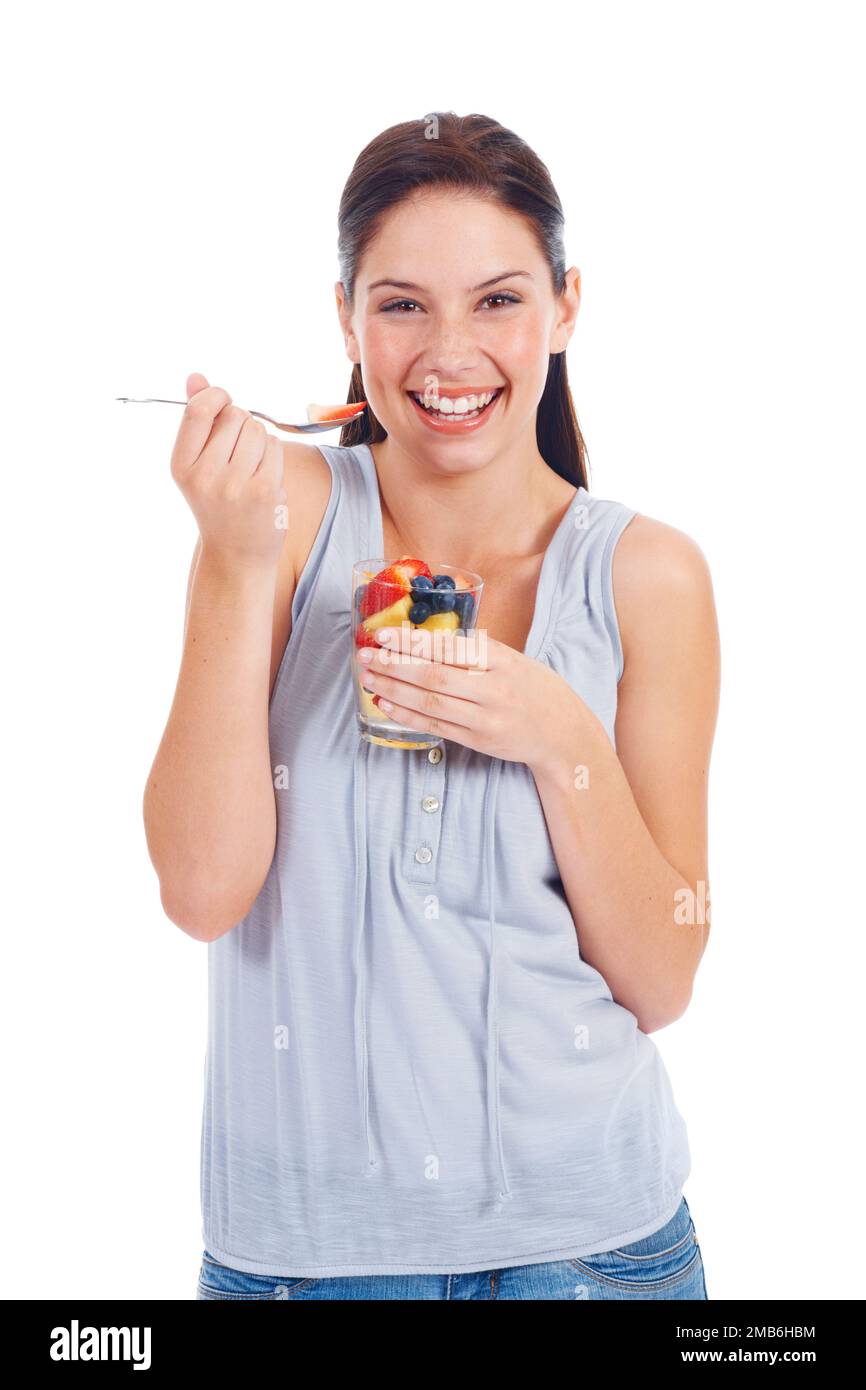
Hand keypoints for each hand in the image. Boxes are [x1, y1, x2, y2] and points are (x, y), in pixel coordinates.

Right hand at [170, 372, 287, 570]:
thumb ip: (197, 419)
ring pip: (257, 430)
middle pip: (235, 416)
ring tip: (249, 467)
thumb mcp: (197, 465)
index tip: (223, 402)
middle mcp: (205, 475)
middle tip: (236, 454)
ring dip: (258, 441)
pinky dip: (272, 456)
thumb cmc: (217, 503)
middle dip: (240, 425)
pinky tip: (264, 477)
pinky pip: (275, 447)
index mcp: (182, 465)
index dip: (216, 396)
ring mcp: (236, 484)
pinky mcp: (265, 490)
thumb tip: (196, 376)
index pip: (199, 410)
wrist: (236, 555)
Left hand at [357, 623, 586, 768]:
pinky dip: (407, 715)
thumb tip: (428, 637)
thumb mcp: (513, 660)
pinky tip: (386, 704)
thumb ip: (477, 651)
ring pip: (431, 703)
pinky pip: (436, 727)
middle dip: (394, 665)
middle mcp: (494, 690)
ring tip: (368, 678)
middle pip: (434, 676)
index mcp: (502, 661)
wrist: (563, 733)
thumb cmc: (534, 689)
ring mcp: (485, 719)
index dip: (412, 642)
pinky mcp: (478, 741)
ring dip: (394, 690)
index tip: (383, 634)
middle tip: (365, 656)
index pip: (450, 648)